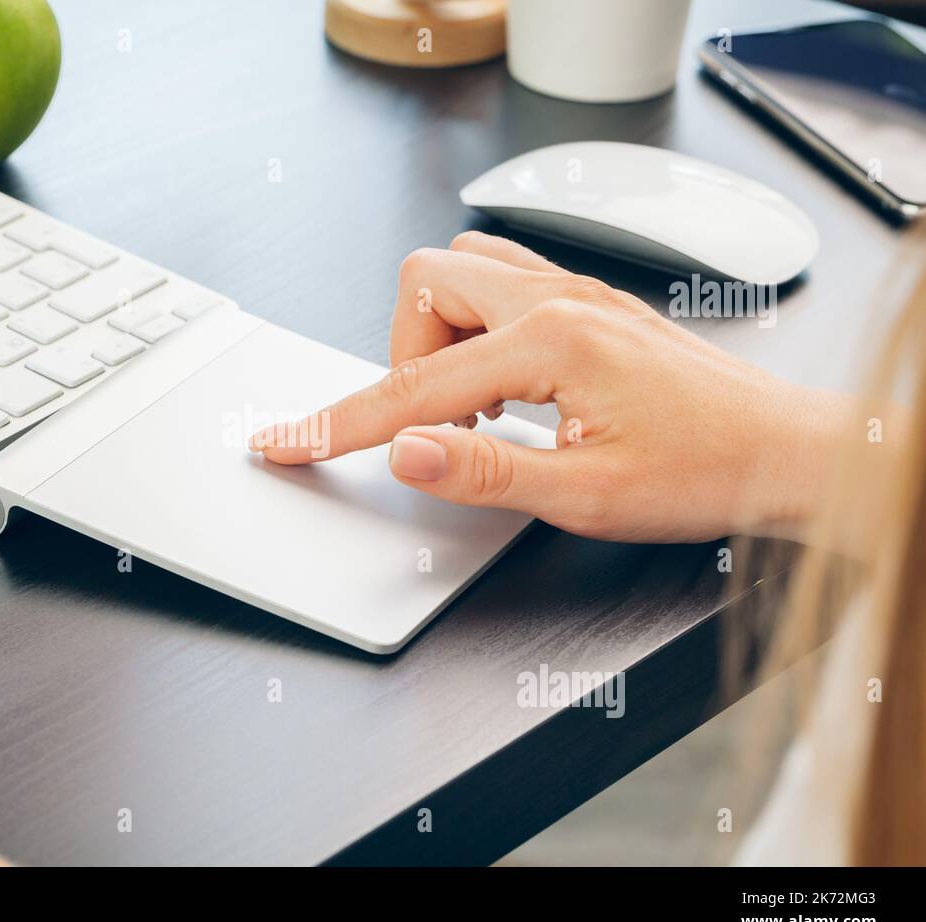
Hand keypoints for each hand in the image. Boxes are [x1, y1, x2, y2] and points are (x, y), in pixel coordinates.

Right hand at [249, 232, 847, 542]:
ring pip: (462, 269)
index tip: (290, 442)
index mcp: (552, 342)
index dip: (341, 423)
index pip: (413, 385)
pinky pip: (502, 282)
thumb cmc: (707, 471)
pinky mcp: (590, 304)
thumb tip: (403, 451)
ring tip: (470, 407)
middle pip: (425, 281)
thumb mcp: (586, 496)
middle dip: (400, 353)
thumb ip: (481, 472)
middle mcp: (560, 299)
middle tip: (429, 423)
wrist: (787, 452)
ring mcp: (577, 293)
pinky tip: (506, 386)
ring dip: (440, 333)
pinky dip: (476, 328)